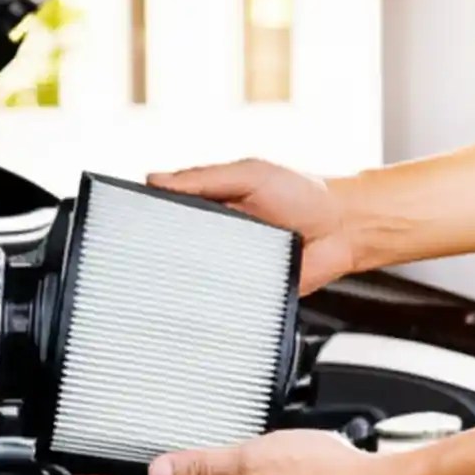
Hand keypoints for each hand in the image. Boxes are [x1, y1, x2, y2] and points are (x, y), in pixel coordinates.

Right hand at [148, 160, 360, 294]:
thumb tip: (156, 179)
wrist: (344, 229)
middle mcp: (218, 237)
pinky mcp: (245, 291)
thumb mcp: (251, 174)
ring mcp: (230, 265)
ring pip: (192, 277)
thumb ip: (206, 178)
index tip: (129, 221)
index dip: (148, 218)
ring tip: (181, 271)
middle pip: (174, 249)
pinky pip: (220, 300)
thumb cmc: (305, 195)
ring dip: (185, 276)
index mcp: (213, 205)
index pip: (167, 213)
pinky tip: (205, 294)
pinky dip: (211, 299)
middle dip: (161, 252)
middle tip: (151, 251)